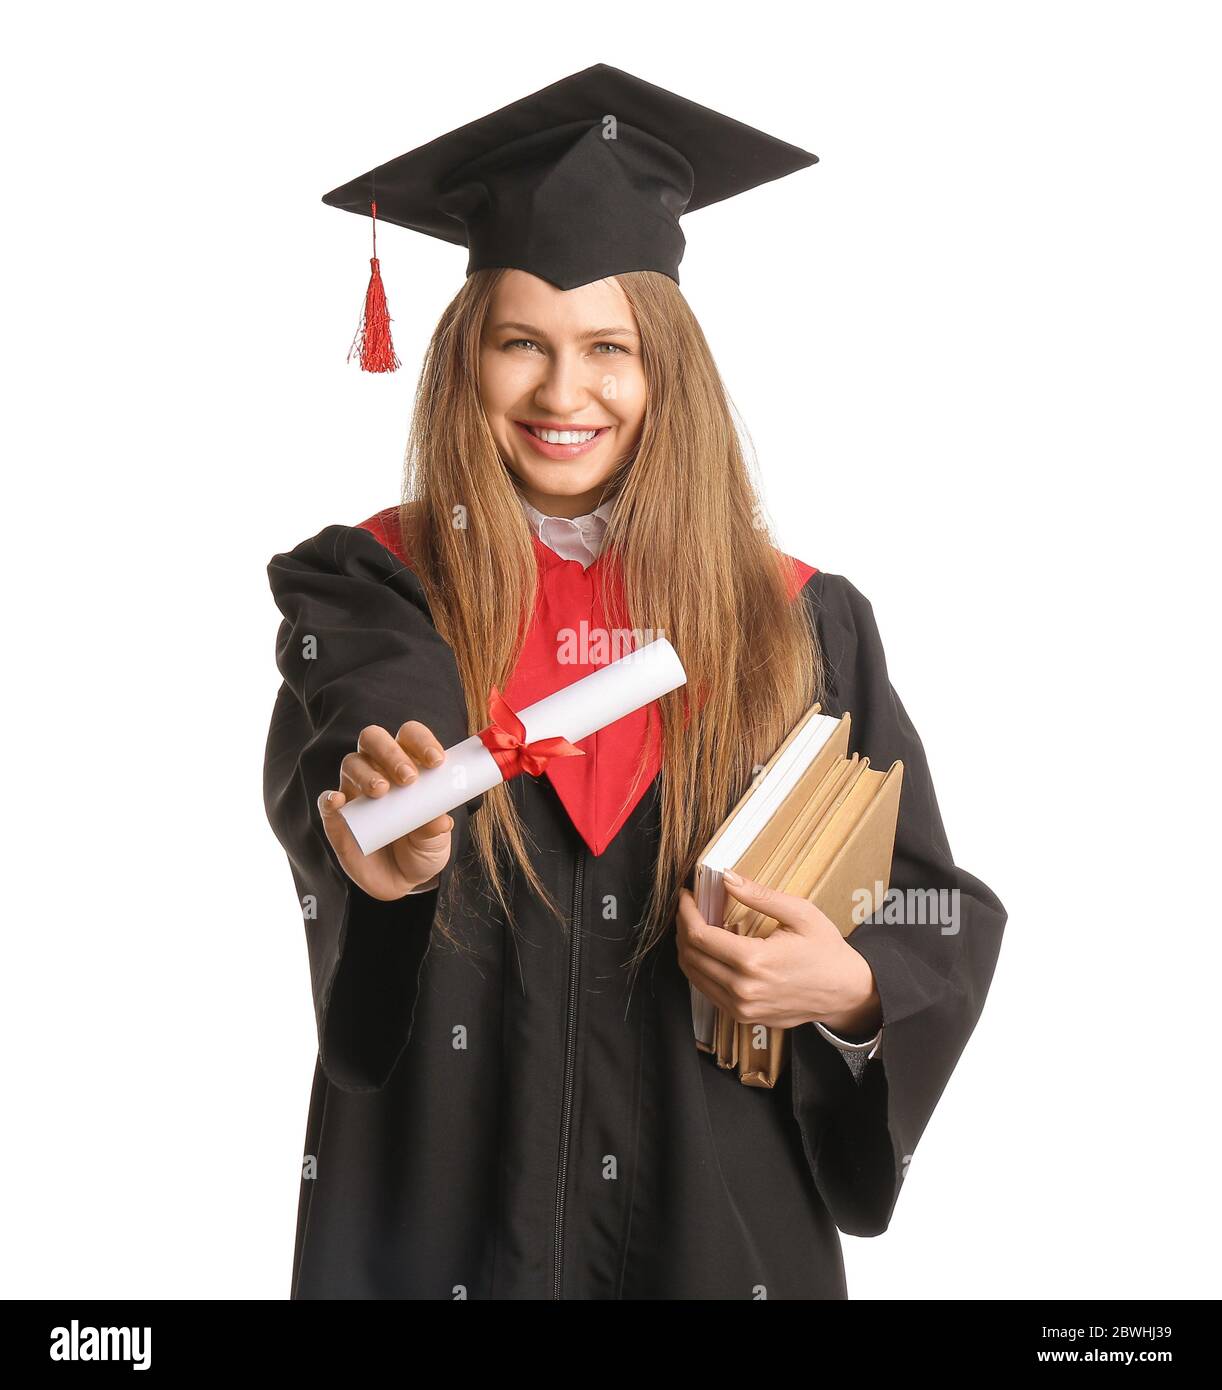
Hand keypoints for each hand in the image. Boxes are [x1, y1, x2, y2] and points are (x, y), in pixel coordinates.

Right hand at [317, 721, 454, 901]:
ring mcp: (354, 792)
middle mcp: (377, 770)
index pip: (409, 736)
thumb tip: (440, 820)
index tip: (437, 761)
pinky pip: (325, 801)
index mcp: (407, 765)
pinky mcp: (336, 819)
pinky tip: (339, 801)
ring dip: (365, 773)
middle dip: (391, 753)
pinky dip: (330, 798)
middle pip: (374, 740)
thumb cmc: (421, 849)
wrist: (400, 882)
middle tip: (409, 778)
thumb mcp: (436, 841)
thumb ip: (436, 829)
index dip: (422, 741)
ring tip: (382, 792)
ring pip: (351, 763)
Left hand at [675, 872, 879, 1032]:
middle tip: (689, 907)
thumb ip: (760, 895)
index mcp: (754, 961)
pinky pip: (708, 991)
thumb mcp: (800, 913)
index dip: (686, 912)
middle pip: (691, 955)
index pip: (699, 935)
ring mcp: (742, 1008)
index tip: (686, 896)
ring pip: (694, 976)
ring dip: (688, 948)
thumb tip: (727, 878)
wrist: (846, 992)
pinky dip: (700, 968)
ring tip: (695, 925)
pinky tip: (710, 950)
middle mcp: (743, 990)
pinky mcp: (744, 1017)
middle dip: (682, 927)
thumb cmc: (826, 951)